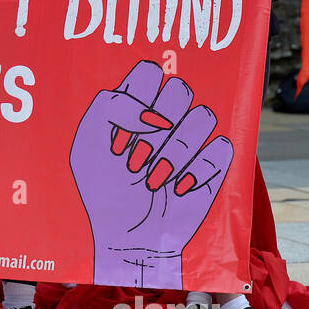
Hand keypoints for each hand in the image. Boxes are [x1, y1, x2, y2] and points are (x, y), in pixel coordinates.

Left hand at [69, 60, 234, 288]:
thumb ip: (110, 107)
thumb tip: (153, 114)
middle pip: (179, 90)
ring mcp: (192, 139)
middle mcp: (167, 117)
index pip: (149, 72)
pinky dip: (197, 171)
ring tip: (152, 180)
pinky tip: (178, 189)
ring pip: (203, 117)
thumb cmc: (104, 190)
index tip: (119, 136)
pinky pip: (221, 148)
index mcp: (136, 106)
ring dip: (173, 155)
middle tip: (134, 161)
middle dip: (154, 131)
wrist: (128, 236)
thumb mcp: (87, 145)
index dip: (137, 99)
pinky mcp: (213, 164)